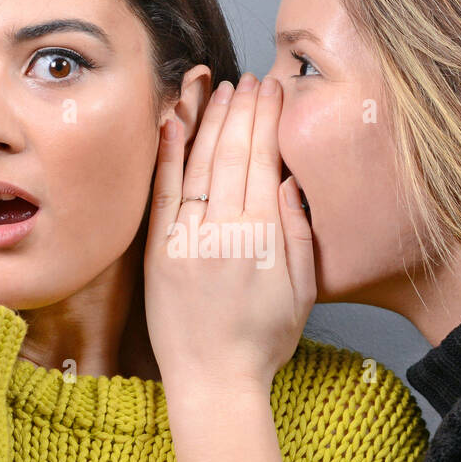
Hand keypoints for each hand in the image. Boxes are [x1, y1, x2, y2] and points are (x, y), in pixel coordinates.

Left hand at [145, 73, 315, 392]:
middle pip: (233, 152)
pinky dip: (166, 153)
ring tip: (217, 88)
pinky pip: (162, 190)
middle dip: (242, 109)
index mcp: (264, 237)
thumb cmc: (262, 341)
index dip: (267, 120)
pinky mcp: (158, 250)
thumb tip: (289, 180)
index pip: (264, 160)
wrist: (215, 382)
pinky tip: (171, 120)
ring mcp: (187, 238)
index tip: (271, 91)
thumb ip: (299, 233)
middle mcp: (224, 230)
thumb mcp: (301, 289)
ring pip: (199, 163)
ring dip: (209, 120)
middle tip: (249, 79)